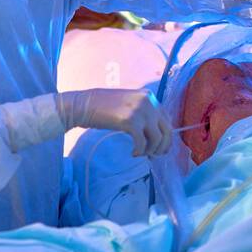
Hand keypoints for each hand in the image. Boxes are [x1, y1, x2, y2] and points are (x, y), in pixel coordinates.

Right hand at [57, 88, 172, 156]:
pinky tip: (133, 153)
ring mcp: (140, 110)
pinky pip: (143, 142)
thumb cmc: (104, 108)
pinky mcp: (130, 121)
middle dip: (163, 146)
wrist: (84, 105)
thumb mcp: (129, 105)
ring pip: (157, 138)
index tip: (160, 147)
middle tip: (154, 155)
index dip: (166, 136)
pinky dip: (140, 151)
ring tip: (141, 154)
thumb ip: (144, 114)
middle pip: (167, 129)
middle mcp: (148, 101)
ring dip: (151, 150)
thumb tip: (156, 135)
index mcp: (149, 96)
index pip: (167, 118)